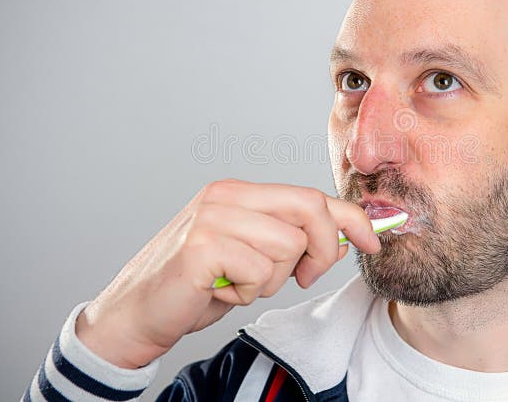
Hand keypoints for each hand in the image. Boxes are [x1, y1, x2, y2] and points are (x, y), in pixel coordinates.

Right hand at [74, 179, 379, 368]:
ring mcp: (212, 218)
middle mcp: (226, 196)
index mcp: (239, 192)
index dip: (350, 218)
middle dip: (320, 250)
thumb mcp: (251, 256)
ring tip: (238, 284)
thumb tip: (342, 236)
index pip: (310, 195)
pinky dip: (247, 292)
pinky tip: (221, 291)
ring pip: (288, 247)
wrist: (136, 314)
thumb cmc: (195, 285)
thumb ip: (290, 240)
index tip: (372, 241)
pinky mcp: (202, 247)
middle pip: (309, 209)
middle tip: (303, 276)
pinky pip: (259, 271)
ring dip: (270, 279)